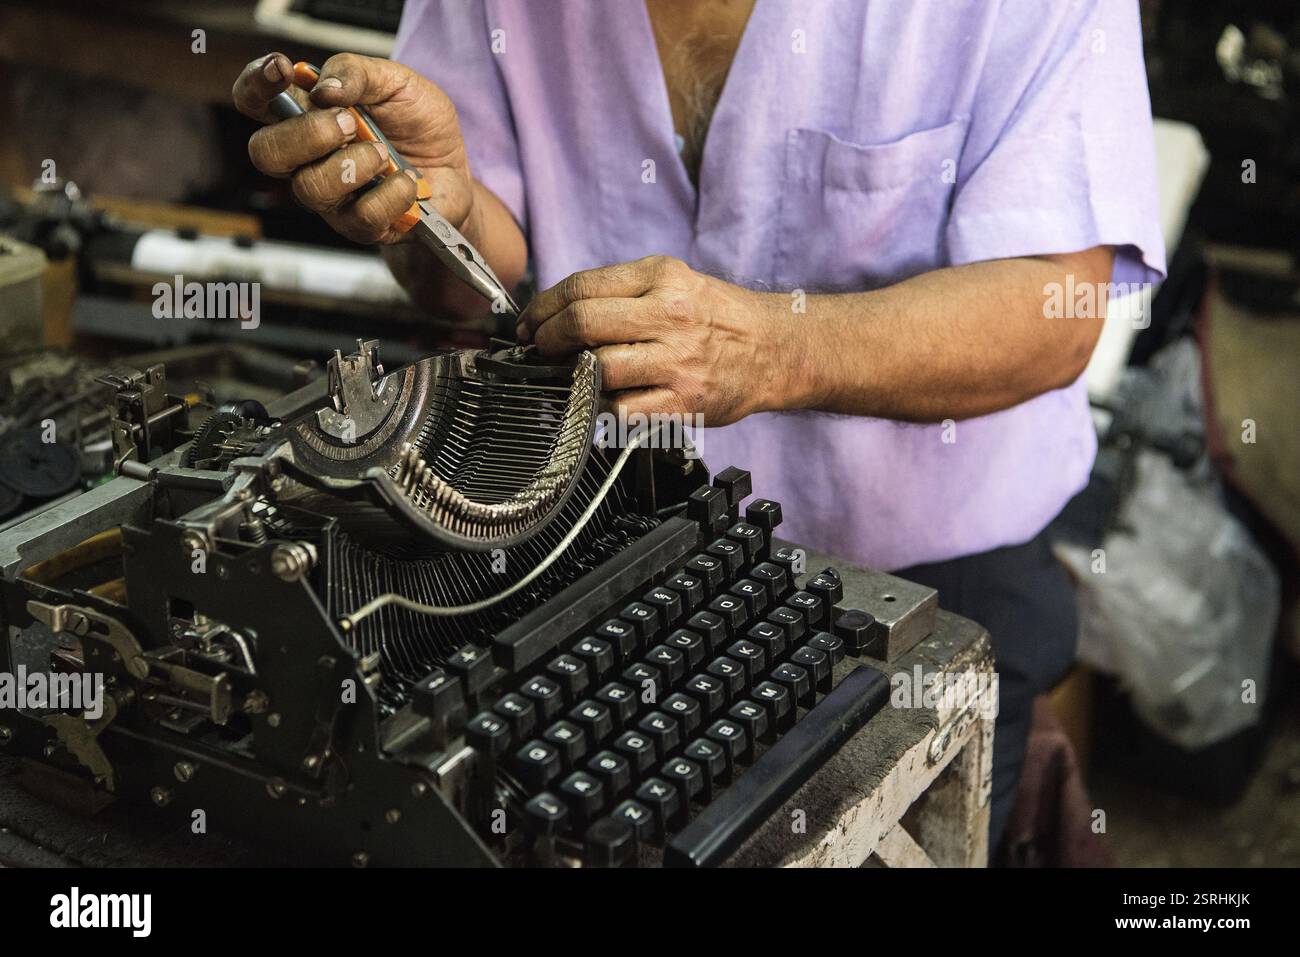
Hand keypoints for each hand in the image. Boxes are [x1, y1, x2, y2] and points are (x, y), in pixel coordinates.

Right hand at [232, 52, 474, 244]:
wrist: (456, 168)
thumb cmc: (418, 125)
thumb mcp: (396, 82)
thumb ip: (357, 73)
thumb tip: (325, 88)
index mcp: (306, 115)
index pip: (255, 102)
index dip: (255, 85)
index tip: (282, 69)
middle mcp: (308, 159)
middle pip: (265, 154)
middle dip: (306, 134)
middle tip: (348, 122)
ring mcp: (331, 197)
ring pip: (310, 189)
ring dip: (352, 165)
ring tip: (383, 153)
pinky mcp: (361, 226)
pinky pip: (361, 216)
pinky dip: (390, 193)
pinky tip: (407, 182)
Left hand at [518, 256, 786, 425]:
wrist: (774, 349)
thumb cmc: (716, 317)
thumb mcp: (675, 281)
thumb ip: (621, 292)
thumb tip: (557, 314)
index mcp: (662, 277)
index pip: (582, 287)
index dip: (543, 308)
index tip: (530, 323)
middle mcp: (670, 315)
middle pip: (583, 323)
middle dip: (547, 340)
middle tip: (540, 350)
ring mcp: (678, 360)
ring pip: (598, 368)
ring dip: (571, 376)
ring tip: (569, 376)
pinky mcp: (684, 401)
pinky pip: (623, 409)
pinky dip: (602, 407)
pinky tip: (602, 400)